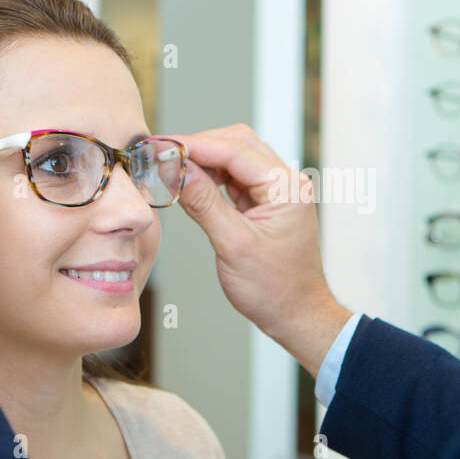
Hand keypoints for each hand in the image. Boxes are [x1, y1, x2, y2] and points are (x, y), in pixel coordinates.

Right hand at [167, 124, 351, 376]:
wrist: (296, 314)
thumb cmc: (274, 289)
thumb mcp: (232, 246)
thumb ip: (204, 204)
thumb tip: (178, 170)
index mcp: (286, 188)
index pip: (236, 150)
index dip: (196, 145)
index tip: (163, 146)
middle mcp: (286, 182)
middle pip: (238, 144)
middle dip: (199, 146)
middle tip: (163, 155)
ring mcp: (277, 191)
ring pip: (236, 157)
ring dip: (204, 159)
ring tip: (172, 168)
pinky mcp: (266, 202)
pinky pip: (236, 177)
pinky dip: (212, 176)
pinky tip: (191, 182)